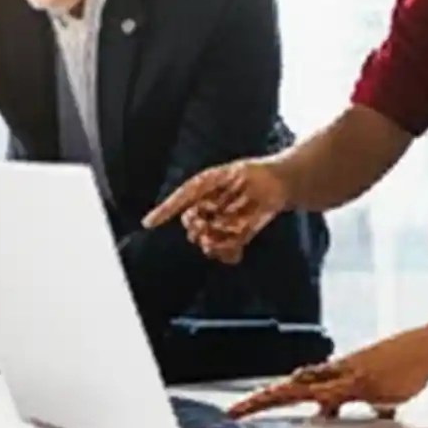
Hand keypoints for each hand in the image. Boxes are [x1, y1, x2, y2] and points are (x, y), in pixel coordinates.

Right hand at [141, 159, 288, 264]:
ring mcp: (222, 224)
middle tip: (209, 221)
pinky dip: (228, 254)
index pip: (180, 200)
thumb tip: (194, 208)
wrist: (279, 184)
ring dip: (216, 241)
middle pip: (192, 226)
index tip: (148, 223)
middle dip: (198, 228)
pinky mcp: (238, 236)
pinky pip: (225, 252)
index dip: (164, 211)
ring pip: (208, 242)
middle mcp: (209, 209)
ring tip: (232, 231)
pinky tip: (236, 253)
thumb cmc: (253, 174)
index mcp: (204, 190)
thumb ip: (211, 190)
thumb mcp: (233, 174)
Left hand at [227, 333, 427, 418]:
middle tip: (238, 411)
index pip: (295, 388)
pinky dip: (322, 390)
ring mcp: (350, 374)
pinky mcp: (366, 377)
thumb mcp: (373, 389)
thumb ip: (350, 399)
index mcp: (336, 375)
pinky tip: (308, 392)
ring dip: (284, 394)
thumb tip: (334, 413)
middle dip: (266, 399)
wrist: (425, 345)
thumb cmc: (402, 364)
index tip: (247, 408)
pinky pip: (339, 387)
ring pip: (309, 386)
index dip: (270, 397)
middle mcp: (338, 373)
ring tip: (258, 402)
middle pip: (293, 388)